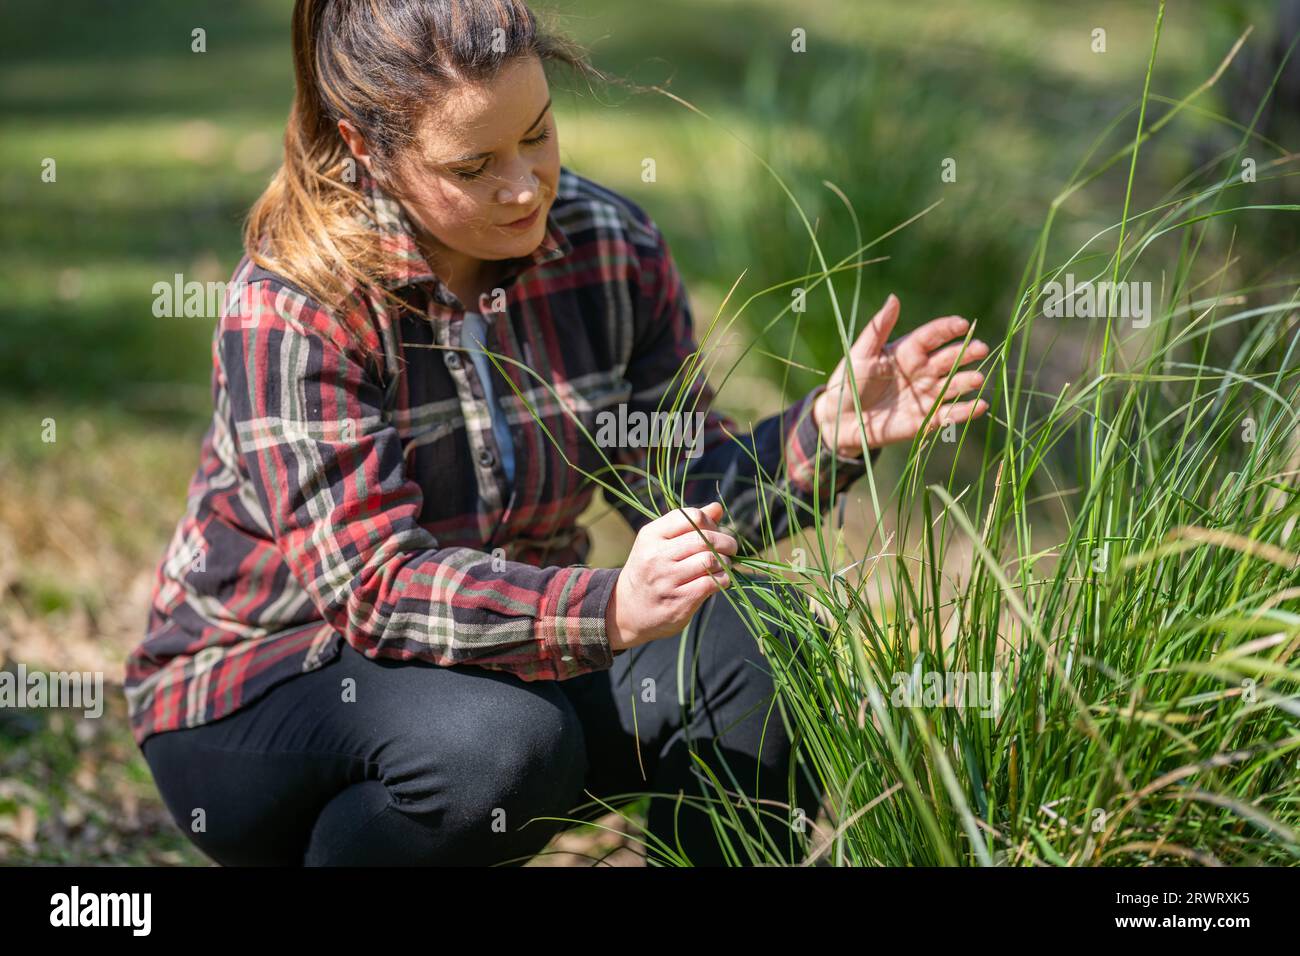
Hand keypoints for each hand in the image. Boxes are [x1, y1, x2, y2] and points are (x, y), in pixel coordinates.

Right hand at [605, 501, 736, 651]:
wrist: (628, 609)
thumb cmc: (650, 569)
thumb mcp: (659, 542)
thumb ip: (687, 525)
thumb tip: (717, 508)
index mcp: (651, 535)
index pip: (691, 517)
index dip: (711, 522)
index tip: (716, 531)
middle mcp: (656, 556)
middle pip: (704, 539)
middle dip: (726, 542)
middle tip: (731, 548)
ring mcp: (667, 580)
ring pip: (710, 560)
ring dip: (725, 561)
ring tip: (724, 564)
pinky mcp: (679, 602)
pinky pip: (712, 583)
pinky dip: (724, 579)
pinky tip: (721, 579)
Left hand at [811, 293, 989, 455]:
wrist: (840, 420)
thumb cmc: (849, 382)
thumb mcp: (861, 354)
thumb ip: (878, 329)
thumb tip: (894, 298)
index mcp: (908, 352)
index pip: (932, 336)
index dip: (947, 329)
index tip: (963, 323)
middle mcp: (922, 371)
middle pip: (949, 359)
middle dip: (966, 353)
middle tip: (980, 348)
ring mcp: (926, 395)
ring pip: (953, 385)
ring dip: (968, 381)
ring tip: (978, 378)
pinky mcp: (926, 420)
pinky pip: (948, 414)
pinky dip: (965, 411)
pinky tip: (979, 406)